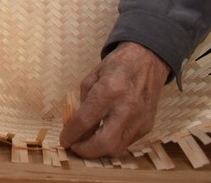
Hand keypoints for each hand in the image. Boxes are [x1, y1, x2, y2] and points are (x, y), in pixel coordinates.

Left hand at [59, 41, 169, 158]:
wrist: (147, 60)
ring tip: (88, 142)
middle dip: (86, 151)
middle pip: (104, 144)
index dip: (71, 134)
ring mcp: (140, 119)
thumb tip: (76, 128)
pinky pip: (127, 142)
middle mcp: (126, 108)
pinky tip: (105, 134)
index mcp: (108, 91)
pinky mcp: (147, 125)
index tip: (63, 141)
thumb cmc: (116, 66)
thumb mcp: (92, 78)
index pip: (85, 121)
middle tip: (75, 146)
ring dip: (99, 150)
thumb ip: (83, 103)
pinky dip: (113, 142)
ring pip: (117, 149)